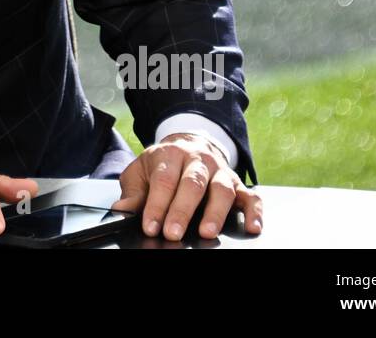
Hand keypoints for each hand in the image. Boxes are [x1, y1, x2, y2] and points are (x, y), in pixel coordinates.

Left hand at [111, 131, 262, 240]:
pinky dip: (254, 211)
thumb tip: (121, 211)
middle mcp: (197, 160)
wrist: (188, 144)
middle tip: (174, 233)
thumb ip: (133, 192)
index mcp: (170, 155)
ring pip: (221, 188)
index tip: (151, 226)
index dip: (157, 204)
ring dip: (215, 212)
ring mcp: (220, 170)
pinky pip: (251, 195)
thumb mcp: (141, 171)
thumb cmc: (161, 164)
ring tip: (206, 232)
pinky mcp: (237, 183)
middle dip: (182, 210)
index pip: (163, 180)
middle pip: (192, 183)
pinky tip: (252, 226)